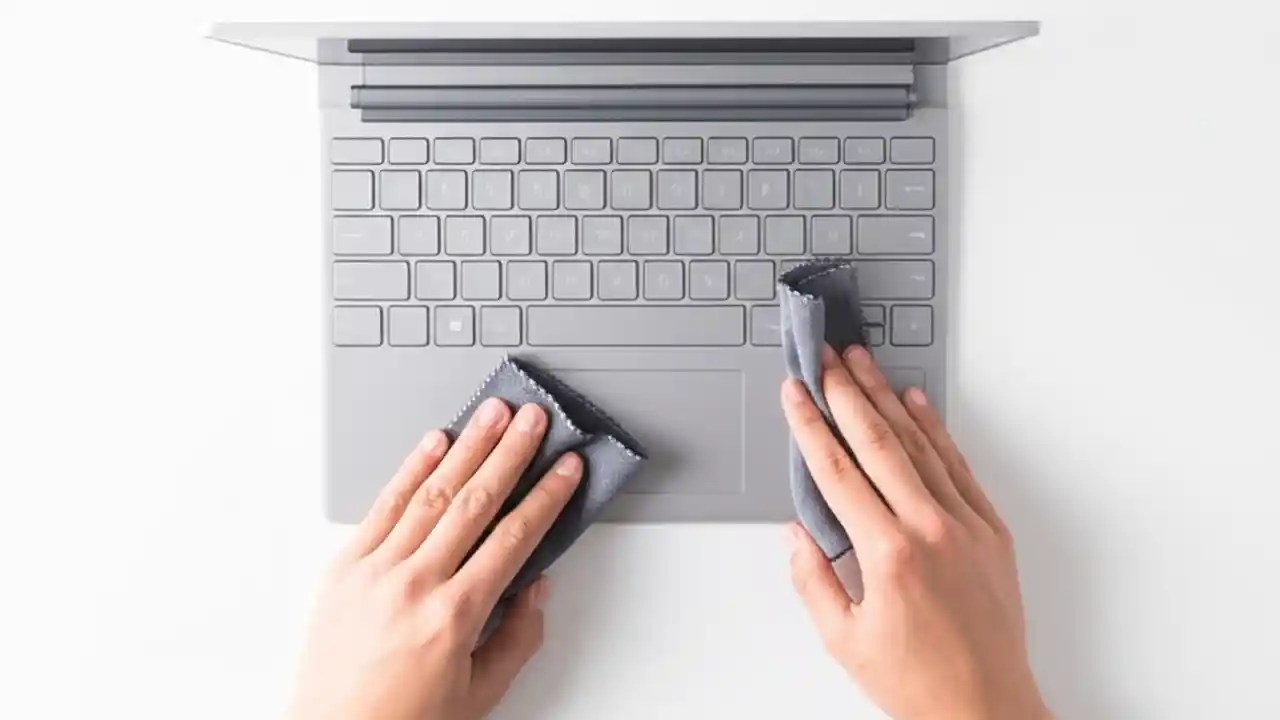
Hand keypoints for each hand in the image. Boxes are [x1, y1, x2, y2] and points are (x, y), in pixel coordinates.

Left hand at [287, 398, 581, 719]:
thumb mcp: (481, 691)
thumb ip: (518, 635)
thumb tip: (536, 584)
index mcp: (455, 616)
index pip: (514, 538)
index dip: (547, 496)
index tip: (566, 468)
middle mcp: (415, 584)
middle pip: (476, 501)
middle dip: (512, 453)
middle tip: (535, 418)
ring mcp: (376, 570)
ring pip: (431, 493)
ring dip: (467, 447)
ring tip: (492, 414)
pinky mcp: (345, 566)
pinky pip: (384, 505)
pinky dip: (412, 469)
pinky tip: (435, 443)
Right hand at [781, 346, 1049, 719]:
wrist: (987, 710)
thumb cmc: (919, 683)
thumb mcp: (843, 640)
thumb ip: (813, 579)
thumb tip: (797, 534)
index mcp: (887, 554)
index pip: (837, 472)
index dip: (811, 426)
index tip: (795, 393)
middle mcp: (930, 529)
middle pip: (877, 442)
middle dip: (845, 393)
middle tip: (825, 357)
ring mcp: (966, 526)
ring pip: (919, 445)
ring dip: (886, 400)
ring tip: (862, 365)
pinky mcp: (991, 532)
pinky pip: (959, 467)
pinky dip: (935, 431)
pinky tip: (917, 404)